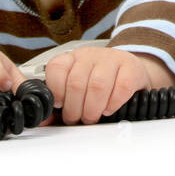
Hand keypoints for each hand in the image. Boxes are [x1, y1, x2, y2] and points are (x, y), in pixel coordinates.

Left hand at [44, 47, 174, 124]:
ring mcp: (112, 59)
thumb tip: (42, 120)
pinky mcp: (132, 68)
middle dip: (74, 108)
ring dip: (92, 108)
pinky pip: (121, 88)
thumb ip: (59, 104)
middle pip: (76, 82)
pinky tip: (108, 108)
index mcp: (72, 58)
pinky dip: (112, 104)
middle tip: (77, 119)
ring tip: (92, 117)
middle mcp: (90, 55)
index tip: (59, 105)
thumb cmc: (100, 82)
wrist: (131, 70)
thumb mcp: (77, 88)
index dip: (56, 91)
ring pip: (97, 85)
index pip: (56, 68)